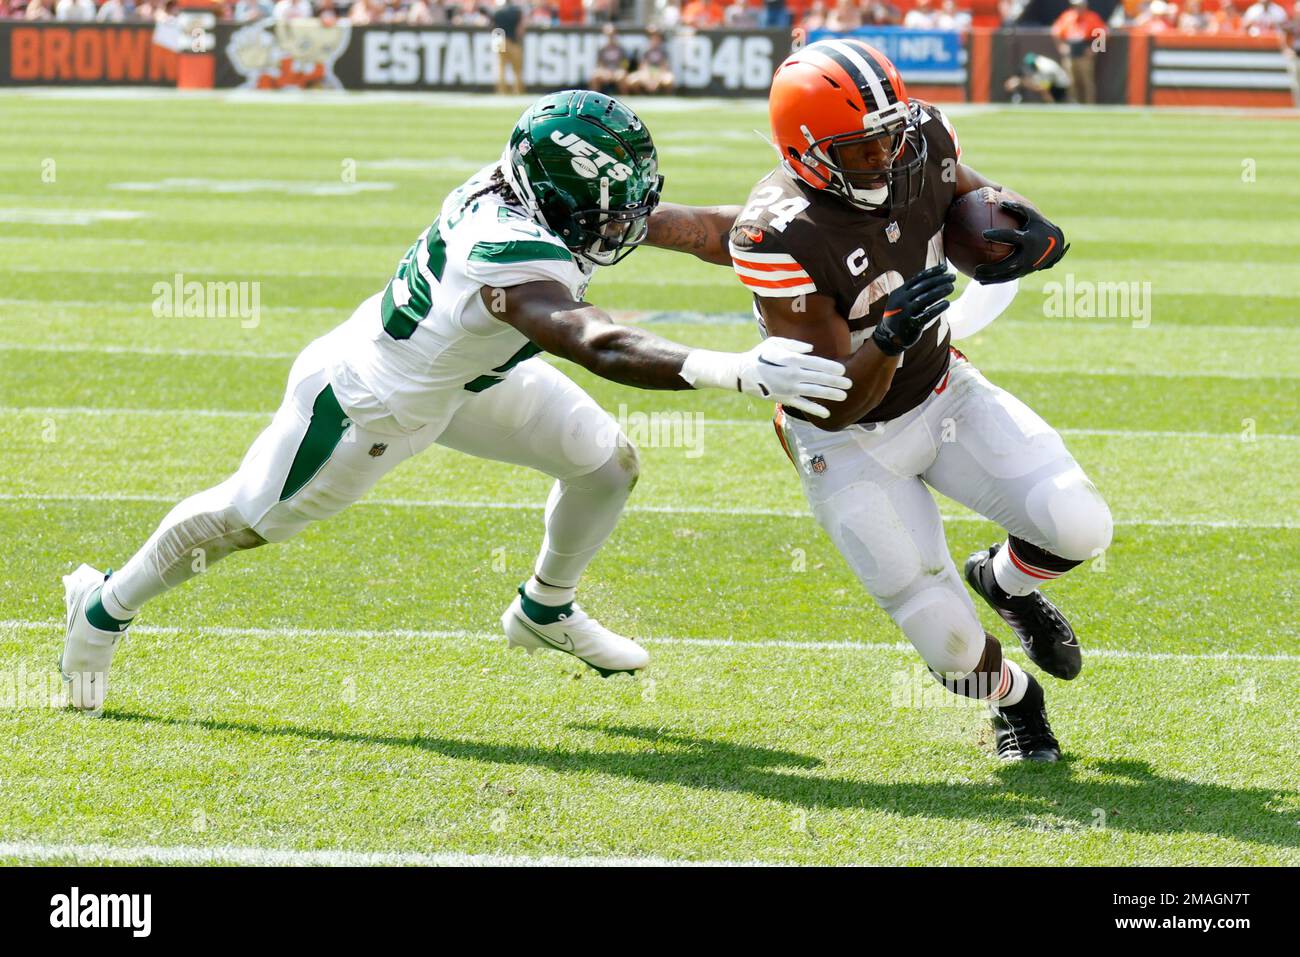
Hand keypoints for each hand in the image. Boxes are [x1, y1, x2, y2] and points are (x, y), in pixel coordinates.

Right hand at [736, 337, 851, 418]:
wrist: (742, 374)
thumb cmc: (760, 355)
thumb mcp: (774, 343)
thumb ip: (794, 345)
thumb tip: (811, 349)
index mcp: (790, 360)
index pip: (816, 363)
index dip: (830, 367)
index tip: (842, 370)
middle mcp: (791, 375)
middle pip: (819, 378)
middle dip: (836, 382)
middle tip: (850, 383)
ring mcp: (788, 388)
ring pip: (813, 392)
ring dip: (830, 395)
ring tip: (844, 396)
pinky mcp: (784, 399)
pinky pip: (802, 405)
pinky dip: (815, 409)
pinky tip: (827, 413)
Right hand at [872, 264, 954, 355]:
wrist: (889, 337)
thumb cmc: (902, 315)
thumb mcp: (904, 301)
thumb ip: (917, 291)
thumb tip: (939, 279)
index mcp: (899, 292)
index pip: (917, 278)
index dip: (932, 272)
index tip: (945, 268)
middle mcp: (900, 300)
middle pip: (922, 286)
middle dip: (939, 280)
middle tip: (952, 277)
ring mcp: (904, 313)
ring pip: (924, 299)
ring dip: (939, 292)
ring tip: (951, 287)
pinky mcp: (909, 325)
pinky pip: (926, 315)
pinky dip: (937, 308)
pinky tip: (947, 303)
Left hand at [974, 200, 1068, 283]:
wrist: (1055, 245)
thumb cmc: (1039, 227)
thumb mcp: (1032, 215)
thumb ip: (1017, 208)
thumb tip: (1000, 202)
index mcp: (1028, 239)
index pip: (1012, 237)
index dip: (998, 235)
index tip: (984, 233)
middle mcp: (1028, 255)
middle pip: (1007, 264)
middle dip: (992, 268)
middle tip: (976, 268)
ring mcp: (1026, 266)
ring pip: (1006, 275)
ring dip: (991, 277)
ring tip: (975, 275)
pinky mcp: (1024, 272)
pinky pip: (1008, 278)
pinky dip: (995, 280)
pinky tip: (981, 281)